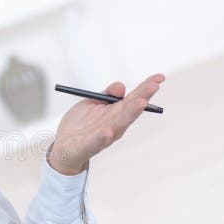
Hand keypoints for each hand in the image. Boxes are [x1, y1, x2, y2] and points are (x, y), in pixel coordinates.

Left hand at [48, 73, 165, 174]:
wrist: (64, 146)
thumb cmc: (80, 124)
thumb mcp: (92, 103)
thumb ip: (106, 94)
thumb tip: (120, 86)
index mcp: (116, 113)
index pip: (135, 99)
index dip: (146, 88)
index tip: (160, 77)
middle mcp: (114, 124)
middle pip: (130, 110)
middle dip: (142, 97)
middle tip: (153, 85)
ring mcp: (104, 135)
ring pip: (119, 124)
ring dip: (130, 113)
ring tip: (140, 102)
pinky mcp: (89, 145)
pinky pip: (97, 141)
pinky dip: (103, 136)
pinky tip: (108, 131)